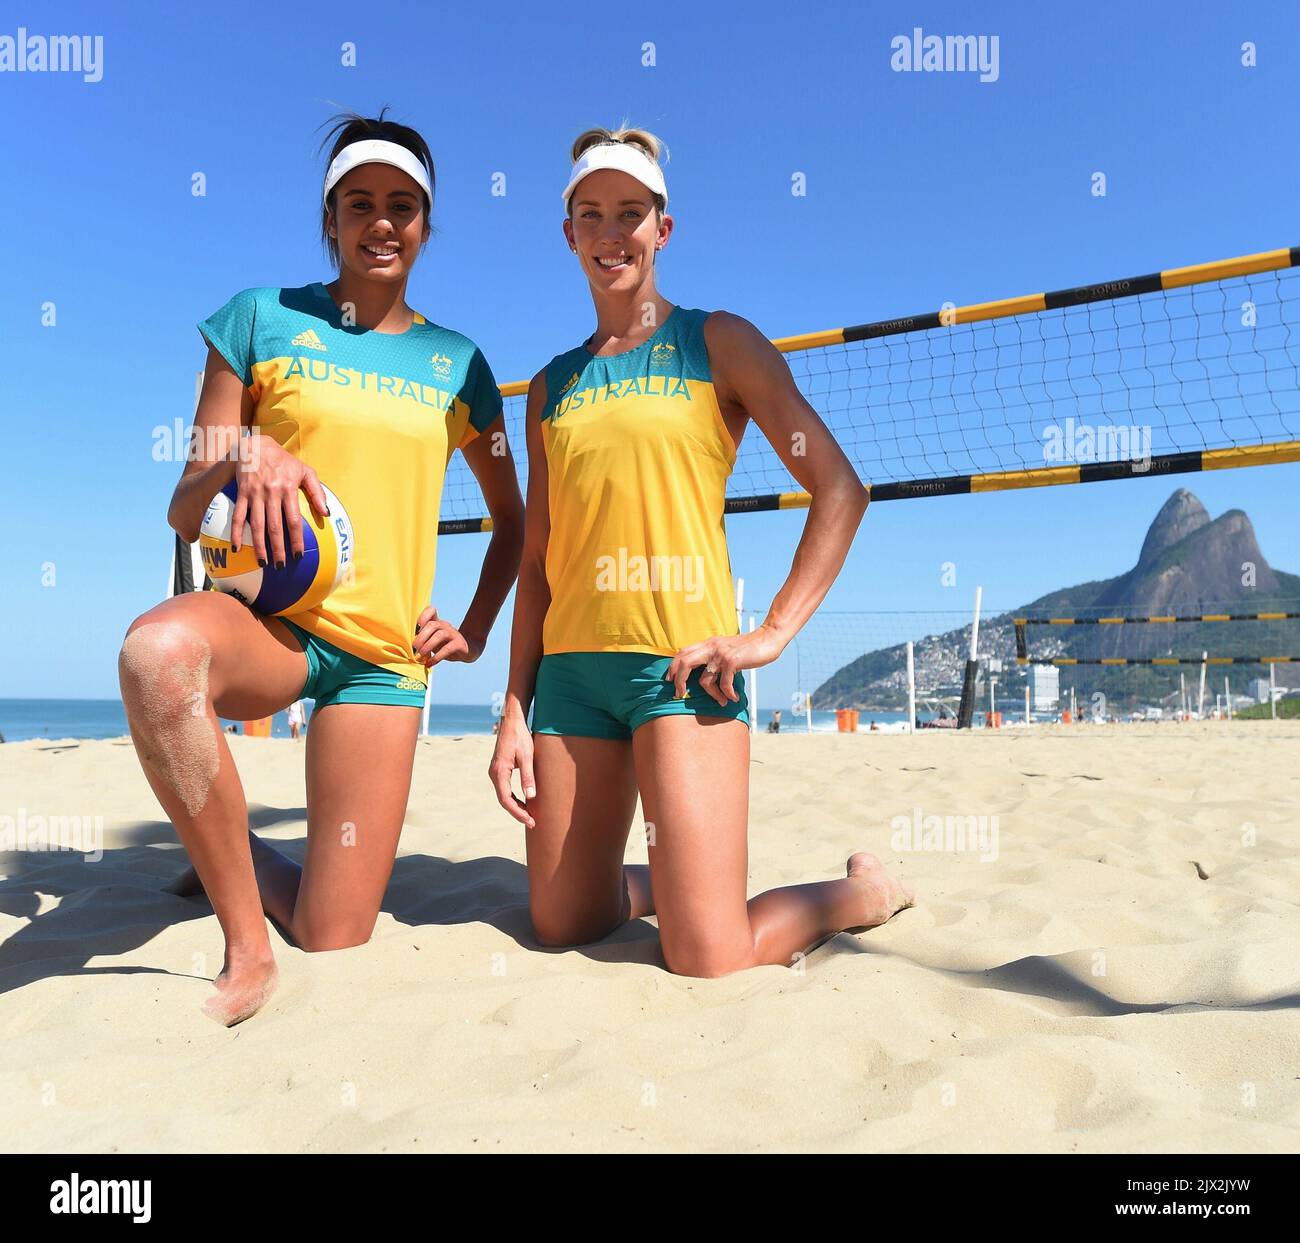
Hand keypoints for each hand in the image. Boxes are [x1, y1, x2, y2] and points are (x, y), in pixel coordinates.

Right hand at [231, 437, 328, 567]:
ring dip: (259, 546)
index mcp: (289, 489)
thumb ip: (317, 492)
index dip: (297, 539)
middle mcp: (272, 493)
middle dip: (278, 549)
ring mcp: (255, 494)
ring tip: (262, 563)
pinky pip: (238, 516)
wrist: (256, 446)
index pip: (294, 520)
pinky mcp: (242, 494)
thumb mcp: (305, 471)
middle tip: (281, 566)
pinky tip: (237, 548)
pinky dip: (236, 533)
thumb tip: (326, 514)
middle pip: (275, 527)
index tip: (299, 555)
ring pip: (257, 525)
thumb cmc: (285, 462)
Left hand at [414, 606, 480, 665]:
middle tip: (414, 648)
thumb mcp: (434, 642)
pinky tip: (430, 664)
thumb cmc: (446, 646)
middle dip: (421, 636)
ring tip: (421, 655)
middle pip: (432, 625)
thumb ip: (424, 641)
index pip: (431, 611)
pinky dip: (436, 657)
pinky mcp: (459, 644)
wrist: (469, 650)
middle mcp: (445, 626)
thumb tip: (410, 649)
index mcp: (438, 623)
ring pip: (440, 635)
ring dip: (428, 645)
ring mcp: (453, 634)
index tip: (415, 629)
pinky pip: (447, 649)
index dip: (422, 616)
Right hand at [488, 709, 535, 827]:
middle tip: (532, 822)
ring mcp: (495, 772)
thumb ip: (528, 776)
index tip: (530, 820)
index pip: (506, 799)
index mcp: (499, 771)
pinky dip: (513, 798)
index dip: (518, 813)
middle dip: (518, 813)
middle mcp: (494, 773)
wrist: (512, 721)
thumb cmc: (520, 737)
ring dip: (516, 806)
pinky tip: (524, 802)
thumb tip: (530, 796)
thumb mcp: (527, 756)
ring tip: (530, 816)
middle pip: (504, 800)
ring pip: (504, 795)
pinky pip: (505, 789)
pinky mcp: (500, 770)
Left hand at [664, 624, 785, 705]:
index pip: (683, 653)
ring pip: (705, 680)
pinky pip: (723, 684)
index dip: (673, 667)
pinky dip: (728, 694)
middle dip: (678, 681)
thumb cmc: (748, 648)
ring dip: (713, 695)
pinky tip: (733, 697)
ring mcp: (721, 654)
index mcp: (708, 643)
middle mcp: (711, 647)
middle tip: (679, 694)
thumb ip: (715, 657)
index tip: (670, 680)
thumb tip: (705, 675)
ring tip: (722, 701)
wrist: (768, 638)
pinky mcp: (732, 661)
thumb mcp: (726, 649)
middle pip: (685, 662)